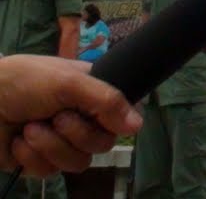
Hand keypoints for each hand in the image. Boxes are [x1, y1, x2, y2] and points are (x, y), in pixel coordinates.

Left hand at [0, 55, 140, 176]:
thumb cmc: (23, 81)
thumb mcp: (68, 81)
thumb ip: (106, 101)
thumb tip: (139, 126)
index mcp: (91, 96)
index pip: (121, 117)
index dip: (114, 123)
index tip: (100, 118)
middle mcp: (80, 120)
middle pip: (101, 145)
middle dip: (76, 134)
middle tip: (55, 118)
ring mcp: (59, 142)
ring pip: (77, 162)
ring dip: (51, 146)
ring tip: (31, 129)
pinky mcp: (37, 162)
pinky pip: (49, 172)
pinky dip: (31, 156)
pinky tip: (19, 141)